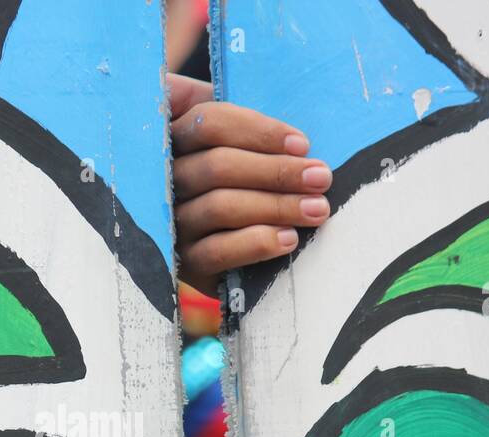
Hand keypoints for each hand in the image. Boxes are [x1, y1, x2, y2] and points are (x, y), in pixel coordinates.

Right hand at [169, 74, 332, 295]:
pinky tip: (289, 239)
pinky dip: (256, 243)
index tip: (302, 145)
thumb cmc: (233, 181)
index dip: (259, 131)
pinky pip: (216, 252)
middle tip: (321, 178)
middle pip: (218, 166)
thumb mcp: (230, 143)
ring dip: (276, 206)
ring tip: (316, 209)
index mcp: (178, 139)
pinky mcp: (182, 261)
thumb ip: (242, 124)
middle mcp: (167, 178)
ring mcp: (171, 220)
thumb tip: (289, 125)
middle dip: (277, 172)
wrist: (218, 244)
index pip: (211, 123)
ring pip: (220, 206)